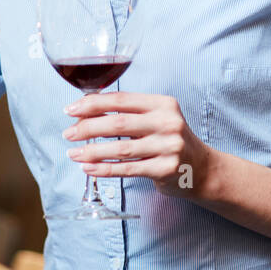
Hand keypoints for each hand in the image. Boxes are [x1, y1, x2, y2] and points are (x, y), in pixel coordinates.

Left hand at [63, 91, 215, 198]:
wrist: (203, 169)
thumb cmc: (171, 141)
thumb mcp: (157, 118)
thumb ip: (130, 113)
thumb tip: (86, 111)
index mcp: (163, 104)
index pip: (121, 100)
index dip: (92, 104)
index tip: (70, 109)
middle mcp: (168, 122)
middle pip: (118, 123)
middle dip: (87, 128)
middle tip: (68, 133)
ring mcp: (168, 147)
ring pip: (121, 149)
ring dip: (92, 151)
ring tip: (73, 153)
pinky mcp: (165, 169)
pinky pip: (128, 169)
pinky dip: (104, 169)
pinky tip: (89, 168)